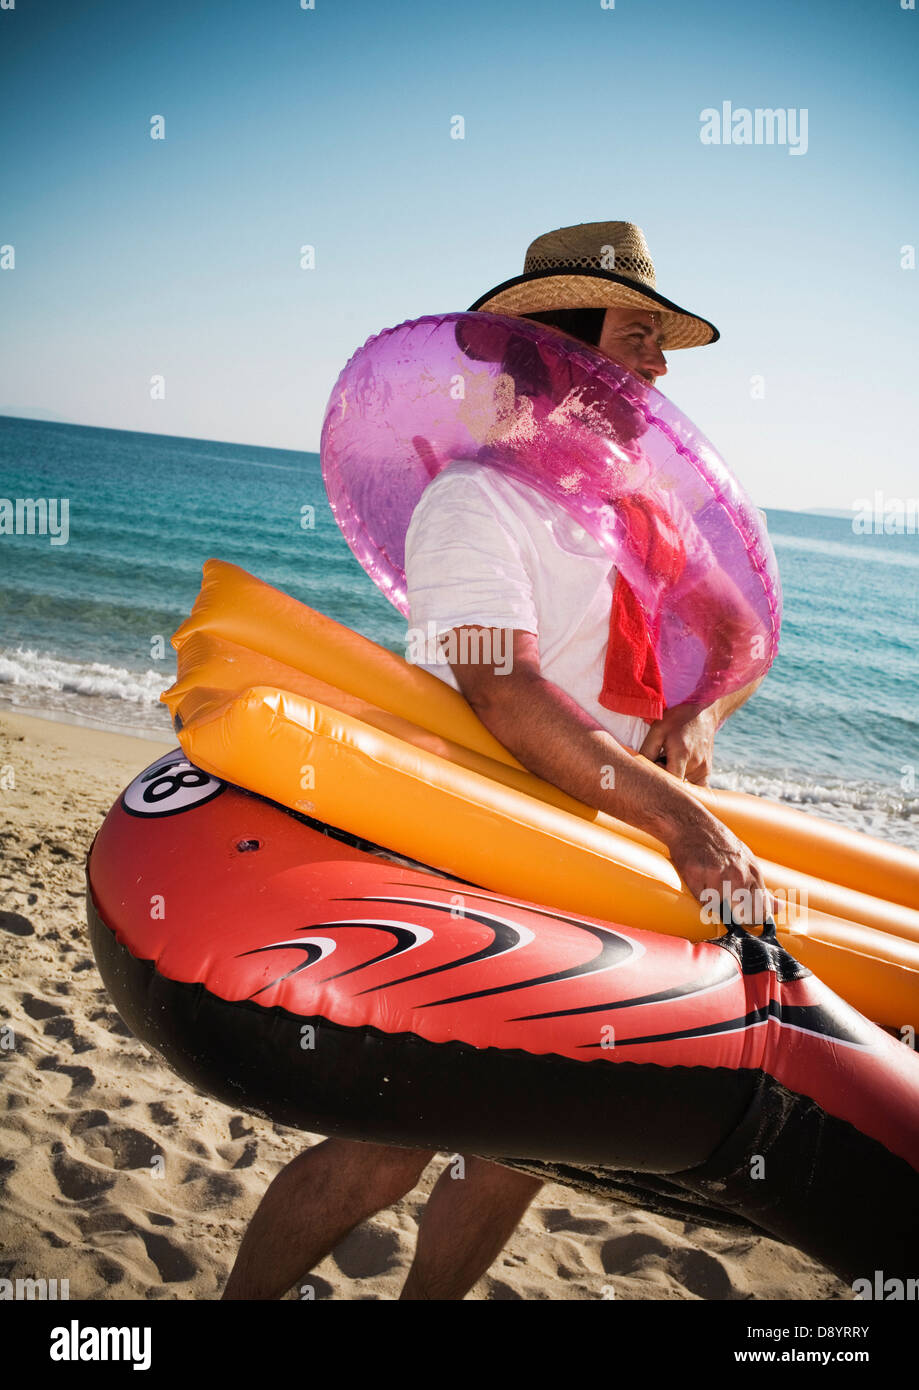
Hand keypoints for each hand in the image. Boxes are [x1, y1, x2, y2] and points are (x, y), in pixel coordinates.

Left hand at [639, 703, 716, 784]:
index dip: (658, 779)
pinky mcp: (707, 771)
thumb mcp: (657, 731)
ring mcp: (704, 769)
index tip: (654, 766)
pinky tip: (680, 772)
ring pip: (683, 784)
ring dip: (674, 777)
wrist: (702, 713)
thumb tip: (640, 770)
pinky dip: (687, 785)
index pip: (669, 782)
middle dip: (664, 778)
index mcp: (682, 754)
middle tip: (660, 761)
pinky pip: (698, 787)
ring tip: (670, 761)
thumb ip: (647, 751)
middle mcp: (696, 764)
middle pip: (675, 784)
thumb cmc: (677, 720)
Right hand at [666, 807, 773, 926]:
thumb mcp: (747, 862)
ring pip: (719, 909)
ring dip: (715, 903)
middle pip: (742, 915)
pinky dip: (700, 895)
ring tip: (710, 882)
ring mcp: (717, 877)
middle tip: (725, 899)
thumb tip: (780, 908)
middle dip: (734, 914)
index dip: (754, 918)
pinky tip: (699, 879)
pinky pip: (701, 900)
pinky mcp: (696, 877)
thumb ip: (762, 888)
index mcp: (753, 873)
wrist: (692, 824)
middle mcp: (738, 876)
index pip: (762, 910)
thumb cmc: (720, 842)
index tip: (746, 917)